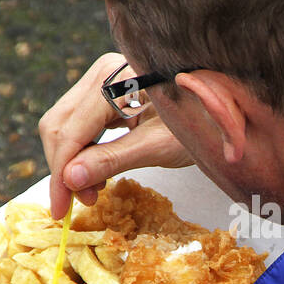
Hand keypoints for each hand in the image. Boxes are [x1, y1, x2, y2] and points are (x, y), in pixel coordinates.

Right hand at [37, 52, 193, 218]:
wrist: (224, 109)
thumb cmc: (204, 122)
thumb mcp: (158, 147)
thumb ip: (112, 160)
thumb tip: (70, 179)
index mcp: (116, 79)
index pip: (70, 130)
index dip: (61, 173)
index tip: (59, 210)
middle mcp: (104, 73)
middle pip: (59, 126)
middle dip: (64, 170)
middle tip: (80, 203)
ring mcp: (103, 81)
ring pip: (64, 127)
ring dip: (72, 164)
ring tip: (93, 192)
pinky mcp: (107, 94)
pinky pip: (80, 126)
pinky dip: (83, 153)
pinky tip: (96, 174)